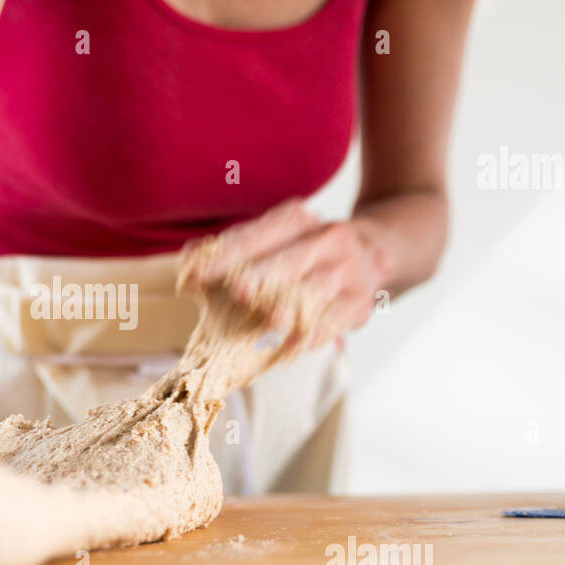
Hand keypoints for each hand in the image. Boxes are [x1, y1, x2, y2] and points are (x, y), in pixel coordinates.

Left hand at [181, 198, 391, 350]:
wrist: (376, 249)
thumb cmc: (306, 251)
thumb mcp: (276, 239)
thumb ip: (233, 250)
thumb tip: (187, 260)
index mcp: (298, 219)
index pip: (259, 235)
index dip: (226, 254)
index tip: (195, 275)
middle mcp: (328, 239)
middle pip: (292, 258)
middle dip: (264, 274)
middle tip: (238, 289)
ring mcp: (350, 270)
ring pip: (319, 288)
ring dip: (293, 304)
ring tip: (269, 319)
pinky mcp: (362, 302)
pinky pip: (339, 319)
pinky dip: (318, 332)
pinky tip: (296, 345)